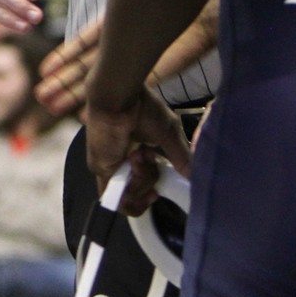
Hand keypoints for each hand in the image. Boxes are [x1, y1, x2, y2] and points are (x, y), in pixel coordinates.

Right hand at [36, 0, 217, 116]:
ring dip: (80, 94)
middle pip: (90, 65)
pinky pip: (131, 85)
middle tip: (43, 96)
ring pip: (105, 79)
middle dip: (65, 81)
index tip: (46, 68)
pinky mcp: (161, 65)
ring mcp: (142, 55)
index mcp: (119, 20)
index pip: (86, 42)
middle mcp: (127, 41)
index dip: (66, 55)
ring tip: (57, 107)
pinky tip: (94, 108)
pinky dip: (112, 97)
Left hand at [85, 86, 190, 215]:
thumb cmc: (143, 110)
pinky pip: (116, 198)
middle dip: (149, 182)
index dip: (152, 191)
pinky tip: (134, 168)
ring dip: (142, 181)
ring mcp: (110, 168)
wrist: (119, 98)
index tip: (161, 183)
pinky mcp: (101, 170)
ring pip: (130, 197)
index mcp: (136, 154)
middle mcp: (122, 164)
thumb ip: (181, 158)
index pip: (143, 184)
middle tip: (148, 157)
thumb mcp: (169, 135)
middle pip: (139, 194)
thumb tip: (194, 179)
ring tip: (138, 155)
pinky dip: (130, 193)